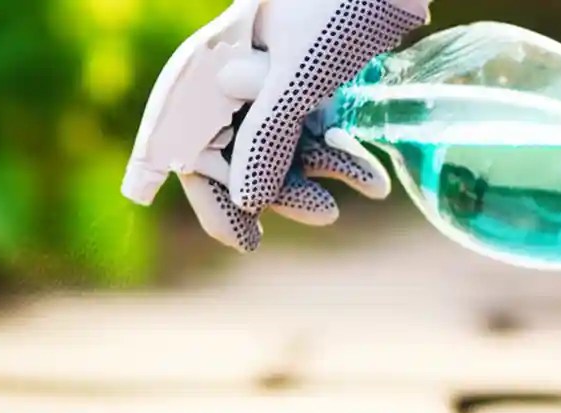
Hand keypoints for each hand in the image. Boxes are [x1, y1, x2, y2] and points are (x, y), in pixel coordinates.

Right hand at [186, 0, 430, 251]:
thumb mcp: (299, 70)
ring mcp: (268, 84)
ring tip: (359, 189)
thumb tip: (248, 203)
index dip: (213, 199)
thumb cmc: (333, 0)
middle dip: (281, 191)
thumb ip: (268, 134)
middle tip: (324, 214)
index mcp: (206, 72)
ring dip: (317, 175)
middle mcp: (229, 83)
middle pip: (237, 158)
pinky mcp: (305, 83)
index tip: (243, 240)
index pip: (189, 149)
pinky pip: (312, 133)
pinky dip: (340, 155)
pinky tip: (372, 177)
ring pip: (280, 150)